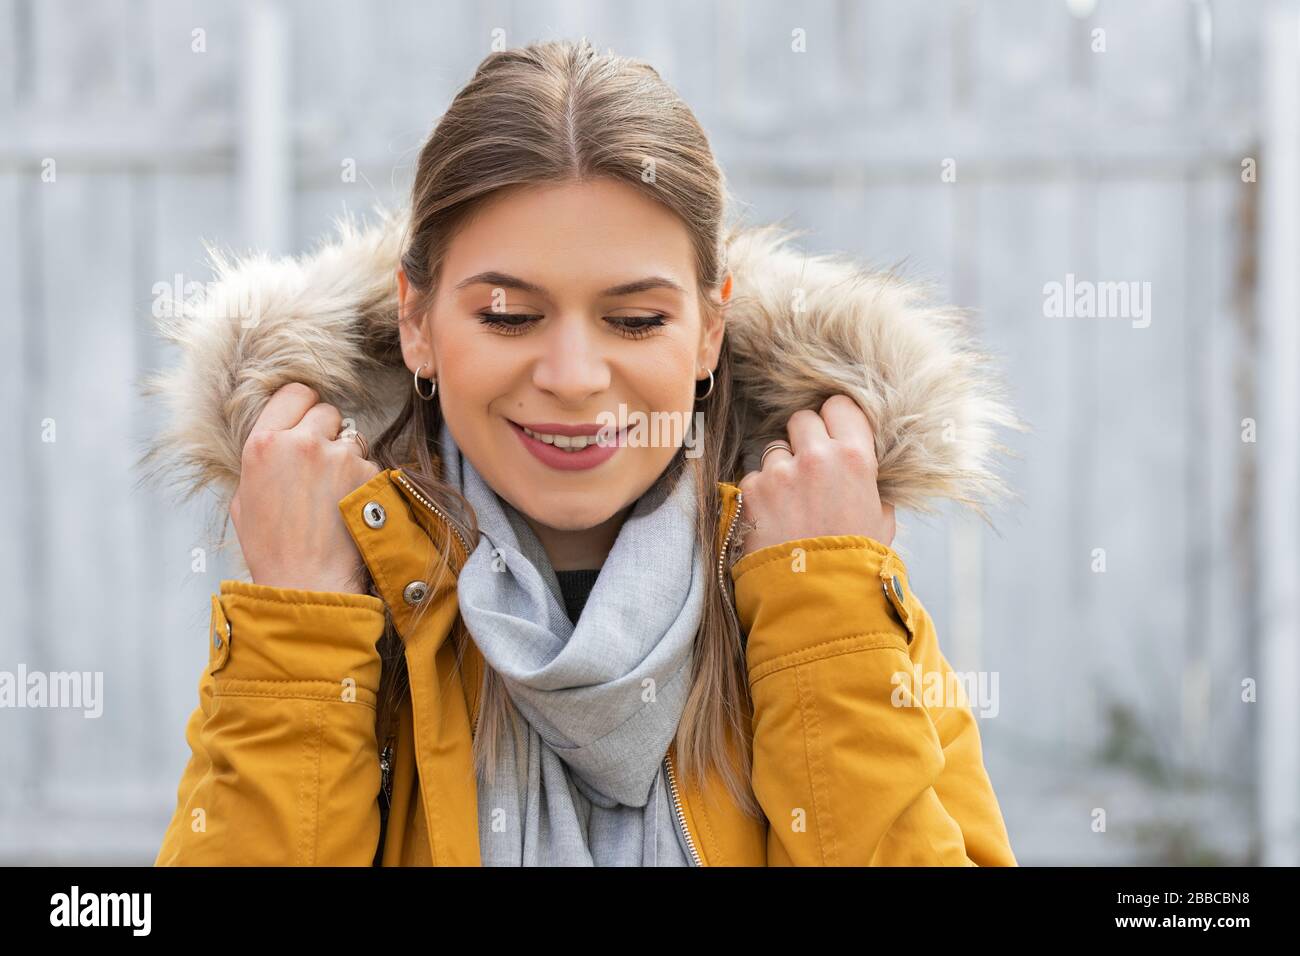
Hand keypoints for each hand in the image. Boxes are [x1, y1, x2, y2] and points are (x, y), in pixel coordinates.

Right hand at [229, 382, 381, 593]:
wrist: (305, 579)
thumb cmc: (271, 546)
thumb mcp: (245, 497)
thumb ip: (263, 458)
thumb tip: (278, 440)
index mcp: (264, 443)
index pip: (294, 393)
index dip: (302, 406)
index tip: (305, 421)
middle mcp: (302, 442)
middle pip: (326, 410)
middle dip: (325, 431)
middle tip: (319, 462)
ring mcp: (339, 456)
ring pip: (352, 437)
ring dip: (346, 455)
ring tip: (332, 491)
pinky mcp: (367, 473)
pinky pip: (368, 463)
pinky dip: (363, 478)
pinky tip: (347, 504)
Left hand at [736, 394, 895, 558]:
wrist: (816, 598)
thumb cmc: (855, 561)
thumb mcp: (880, 517)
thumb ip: (870, 483)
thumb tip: (861, 467)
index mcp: (855, 458)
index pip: (839, 405)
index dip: (834, 418)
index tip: (833, 433)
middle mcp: (815, 457)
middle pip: (802, 419)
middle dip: (804, 439)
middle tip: (809, 467)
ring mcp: (779, 472)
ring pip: (774, 448)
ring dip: (780, 467)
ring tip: (791, 503)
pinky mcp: (750, 491)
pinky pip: (754, 476)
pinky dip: (761, 493)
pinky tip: (773, 518)